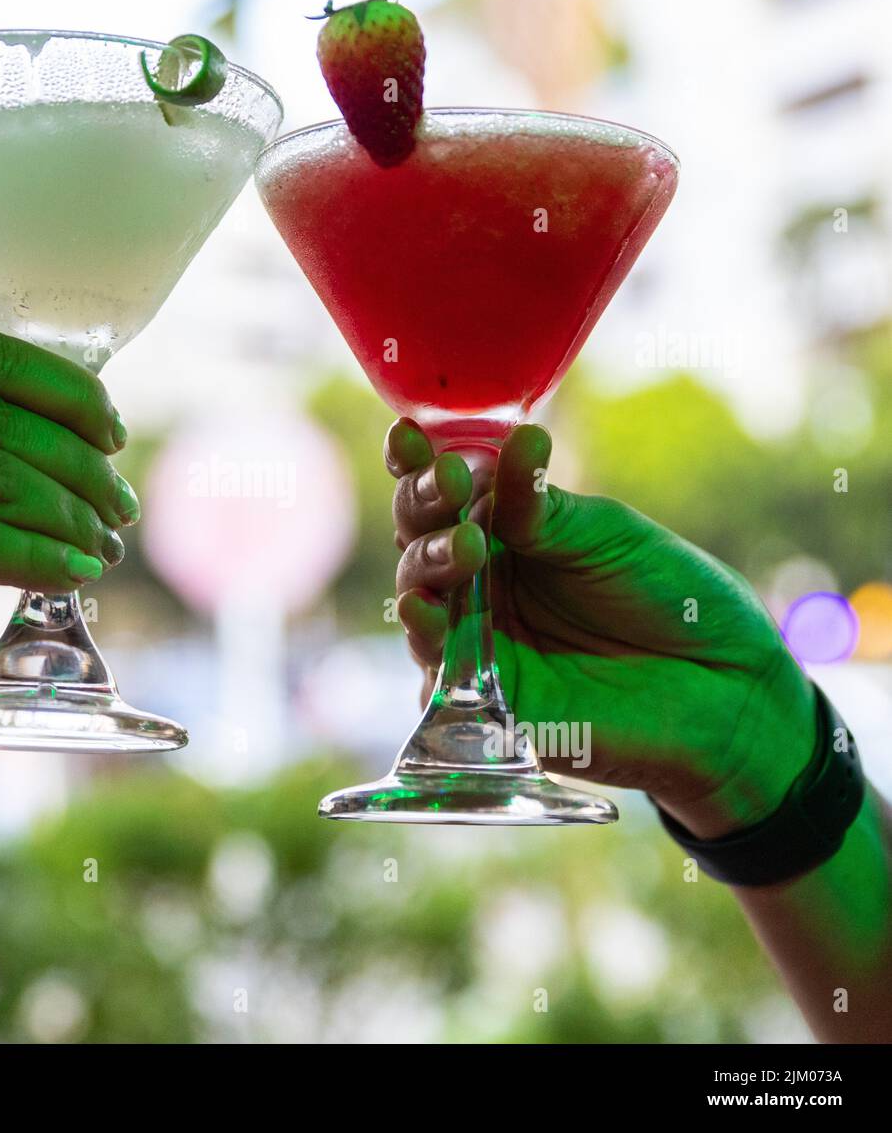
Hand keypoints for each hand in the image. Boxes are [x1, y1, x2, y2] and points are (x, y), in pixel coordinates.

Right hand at [387, 418, 815, 837]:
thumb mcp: (606, 535)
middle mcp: (480, 582)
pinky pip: (436, 664)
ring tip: (464, 545)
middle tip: (452, 484)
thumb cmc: (672, 599)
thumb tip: (516, 440)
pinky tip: (422, 605)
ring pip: (419, 594)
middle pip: (420, 536)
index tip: (407, 435)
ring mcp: (476, 639)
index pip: (446, 492)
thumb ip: (543, 506)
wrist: (725, 686)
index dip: (417, 464)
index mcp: (505, 532)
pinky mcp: (481, 697)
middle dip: (424, 504)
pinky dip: (424, 632)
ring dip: (427, 562)